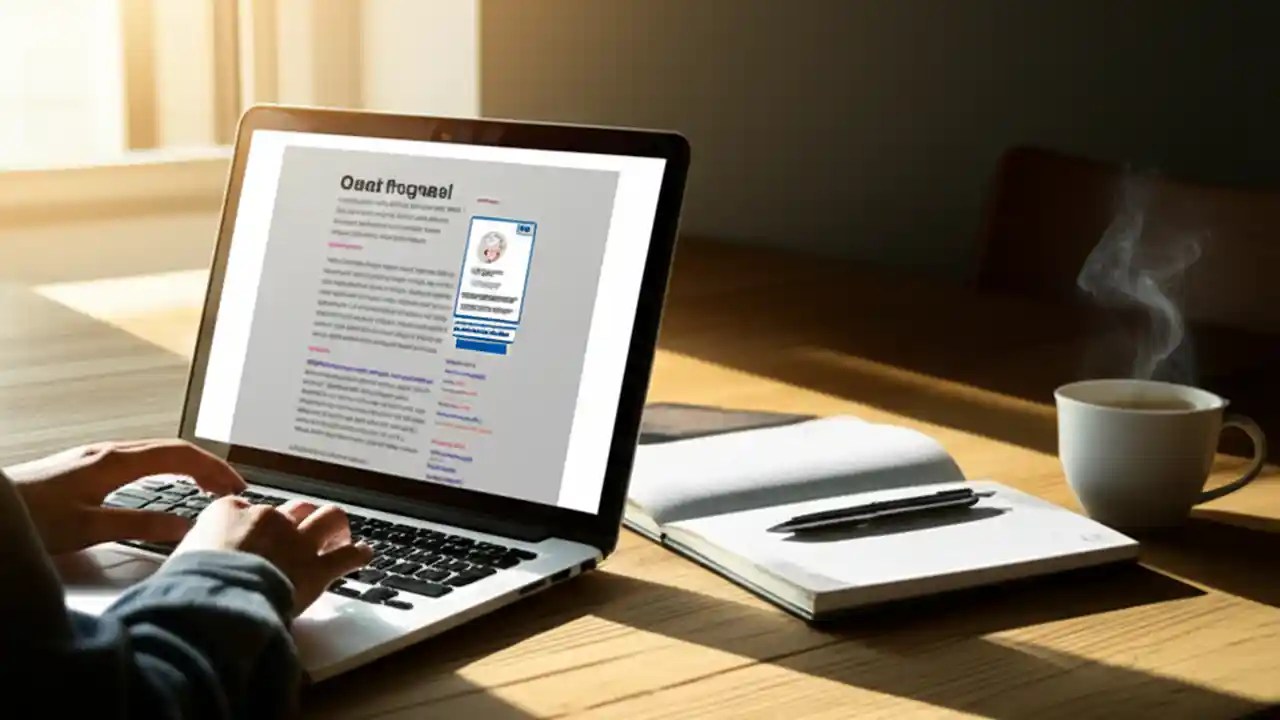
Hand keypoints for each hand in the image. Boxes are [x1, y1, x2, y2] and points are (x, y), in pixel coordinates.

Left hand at [7, 439, 246, 554]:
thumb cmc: (30, 517)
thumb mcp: (89, 528)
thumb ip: (140, 526)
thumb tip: (182, 525)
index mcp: (114, 463)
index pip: (180, 455)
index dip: (214, 468)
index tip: (236, 485)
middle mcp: (108, 453)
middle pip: (173, 449)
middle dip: (208, 466)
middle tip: (232, 487)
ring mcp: (96, 457)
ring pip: (156, 453)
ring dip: (188, 467)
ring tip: (207, 486)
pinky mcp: (86, 467)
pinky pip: (140, 459)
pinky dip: (166, 469)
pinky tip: (164, 486)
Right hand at [175, 497, 372, 614]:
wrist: (213, 602)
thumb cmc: (187, 587)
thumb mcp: (178, 562)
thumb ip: (192, 556)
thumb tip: (183, 571)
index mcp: (228, 512)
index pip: (244, 509)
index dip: (251, 523)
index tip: (253, 536)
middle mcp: (267, 519)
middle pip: (293, 508)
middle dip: (299, 519)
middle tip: (302, 532)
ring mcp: (296, 541)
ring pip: (326, 519)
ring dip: (333, 526)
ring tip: (338, 534)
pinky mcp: (317, 567)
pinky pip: (346, 555)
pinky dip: (357, 554)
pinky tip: (363, 554)